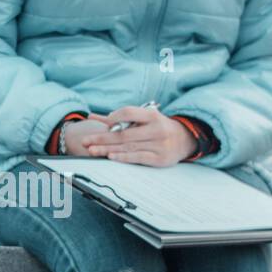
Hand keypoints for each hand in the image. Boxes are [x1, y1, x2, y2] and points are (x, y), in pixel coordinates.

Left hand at [78, 107, 197, 166]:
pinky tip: (111, 157)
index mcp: (152, 115)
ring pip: (128, 147)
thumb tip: (92, 117)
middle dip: (102, 138)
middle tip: (85, 141)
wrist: (185, 139)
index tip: (102, 124)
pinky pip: (138, 158)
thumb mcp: (143, 118)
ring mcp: (159, 144)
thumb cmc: (157, 127)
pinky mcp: (160, 159)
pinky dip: (123, 157)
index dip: (114, 117)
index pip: (129, 113)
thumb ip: (118, 118)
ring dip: (108, 149)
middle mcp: (157, 129)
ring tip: (92, 151)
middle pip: (124, 133)